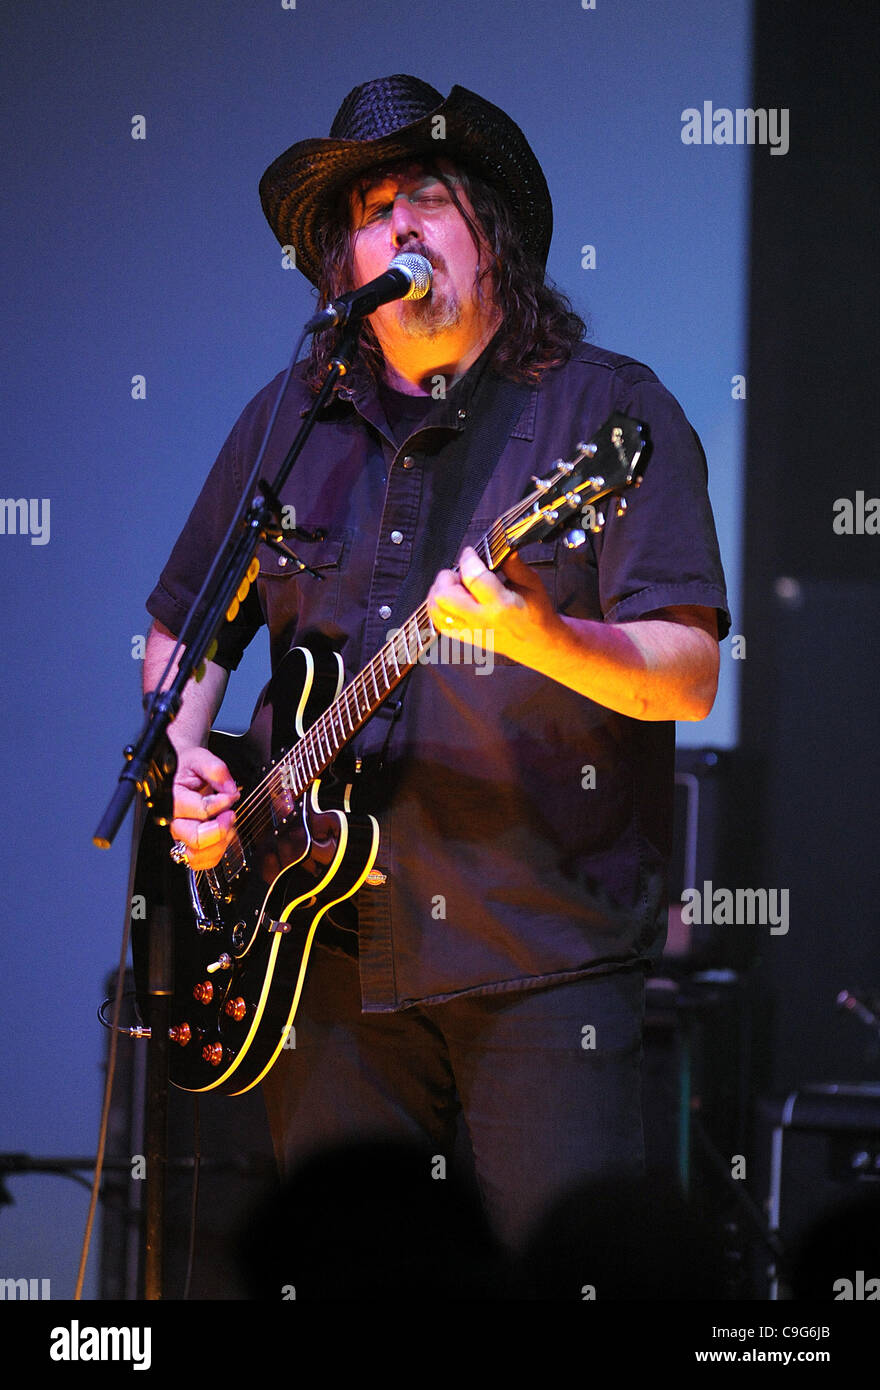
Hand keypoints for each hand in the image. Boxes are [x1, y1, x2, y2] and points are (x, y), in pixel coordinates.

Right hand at [169, 745, 238, 869]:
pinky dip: (214, 854)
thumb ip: (216, 770)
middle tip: (230, 814)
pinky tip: (222, 838)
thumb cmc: (187, 767)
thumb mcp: (201, 758)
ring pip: (197, 855)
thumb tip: (229, 790)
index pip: (201, 810)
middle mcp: (173, 820)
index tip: (231, 794)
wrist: (180, 770)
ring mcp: (179, 834)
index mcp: (172, 798)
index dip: (223, 803)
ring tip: (226, 826)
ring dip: (219, 843)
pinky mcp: (187, 843)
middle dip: (221, 828)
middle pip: (196, 838)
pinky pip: (199, 861)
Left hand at [426, 546, 560, 665]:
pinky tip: (451, 599)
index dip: (467, 559)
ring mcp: (471, 631)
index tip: (470, 553)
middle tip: (458, 572)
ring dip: (439, 593)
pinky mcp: (466, 638)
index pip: (473, 577)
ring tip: (454, 586)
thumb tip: (500, 545)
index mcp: (501, 605)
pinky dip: (438, 608)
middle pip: (445, 596)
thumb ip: (513, 563)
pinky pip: (439, 623)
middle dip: (446, 577)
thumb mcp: (531, 582)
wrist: (539, 643)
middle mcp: (482, 620)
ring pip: (437, 611)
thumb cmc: (537, 614)